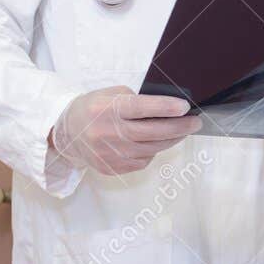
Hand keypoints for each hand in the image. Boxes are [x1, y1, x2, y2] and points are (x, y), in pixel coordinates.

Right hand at [50, 87, 201, 175]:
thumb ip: (136, 100)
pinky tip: (154, 143)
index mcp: (107, 109)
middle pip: (152, 132)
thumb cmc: (94, 109)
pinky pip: (142, 161)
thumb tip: (168, 108)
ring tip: (182, 131)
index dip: (165, 107)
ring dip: (171, 140)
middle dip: (179, 127)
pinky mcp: (112, 168)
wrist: (67, 133)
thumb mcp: (110, 95)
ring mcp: (110, 153)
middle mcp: (108, 133)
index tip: (185, 107)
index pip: (141, 108)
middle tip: (196, 122)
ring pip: (152, 149)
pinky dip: (152, 151)